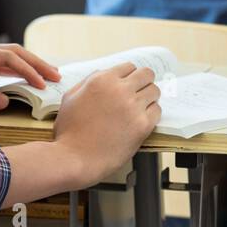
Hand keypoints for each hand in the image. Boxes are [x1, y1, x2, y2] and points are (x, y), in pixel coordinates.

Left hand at [0, 43, 59, 110]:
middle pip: (15, 52)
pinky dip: (21, 71)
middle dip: (37, 63)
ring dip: (32, 65)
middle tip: (56, 76)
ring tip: (50, 74)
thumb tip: (6, 102)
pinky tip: (31, 78)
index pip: (8, 57)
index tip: (41, 84)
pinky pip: (5, 65)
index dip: (26, 70)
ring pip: (12, 57)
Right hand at [52, 62, 160, 184]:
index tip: (129, 84)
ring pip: (154, 91)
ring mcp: (133, 107)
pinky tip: (141, 119)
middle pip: (146, 74)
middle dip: (144, 82)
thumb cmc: (69, 132)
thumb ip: (87, 82)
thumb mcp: (70, 98)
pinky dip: (151, 114)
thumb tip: (103, 74)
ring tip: (141, 107)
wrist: (74, 159)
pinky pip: (157, 111)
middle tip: (139, 92)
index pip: (129, 67)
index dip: (129, 76)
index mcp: (102, 80)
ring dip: (149, 97)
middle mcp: (120, 89)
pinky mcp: (142, 125)